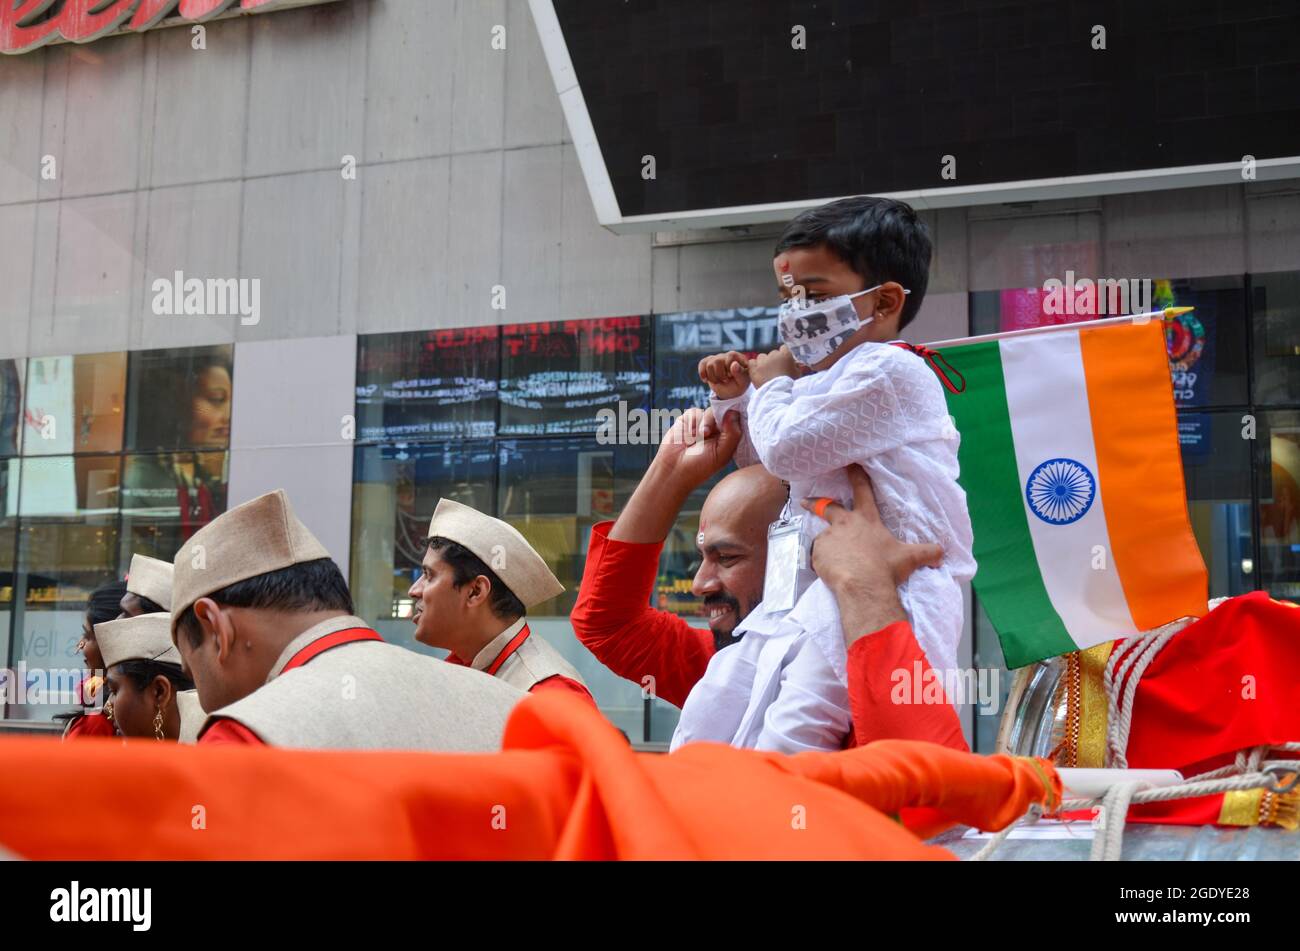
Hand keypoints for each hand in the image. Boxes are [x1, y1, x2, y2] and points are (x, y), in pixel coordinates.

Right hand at [655, 406, 740, 487]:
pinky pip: (694, 412)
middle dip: (718, 420)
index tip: (732, 417)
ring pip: (710, 411)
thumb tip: (734, 412)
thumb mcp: (722, 454)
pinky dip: (692, 423)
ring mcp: (702, 424)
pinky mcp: (688, 421)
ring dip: (704, 423)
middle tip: (708, 432)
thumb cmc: (699, 467)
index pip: (738, 421)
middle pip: (724, 412)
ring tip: (698, 438)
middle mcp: (717, 430)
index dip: (736, 417)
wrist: (673, 470)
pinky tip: (689, 436)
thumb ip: (732, 434)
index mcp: (729, 438)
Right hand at [697, 350, 750, 398]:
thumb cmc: (739, 384)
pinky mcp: (708, 362)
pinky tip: (706, 380)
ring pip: (709, 365)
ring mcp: (716, 358)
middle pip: (717, 361)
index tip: (731, 376)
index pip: (731, 356)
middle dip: (720, 375)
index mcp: (737, 357)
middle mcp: (726, 356)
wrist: (731, 390)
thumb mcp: (743, 381)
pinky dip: (703, 374)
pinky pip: (702, 364)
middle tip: (725, 380)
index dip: (729, 368)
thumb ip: (740, 373)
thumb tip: (734, 364)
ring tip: (718, 381)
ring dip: (713, 378)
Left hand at [748, 346, 799, 388]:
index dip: (783, 355)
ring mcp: (763, 361)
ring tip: (765, 372)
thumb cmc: (790, 384)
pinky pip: (752, 362)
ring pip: (762, 357)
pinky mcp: (754, 367)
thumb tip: (794, 364)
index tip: (783, 362)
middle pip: (773, 353)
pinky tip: (757, 372)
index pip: (783, 348)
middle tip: (775, 370)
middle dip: (774, 360)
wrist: (778, 392)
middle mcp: (773, 355)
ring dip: (763, 362)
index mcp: (785, 354)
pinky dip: (754, 366)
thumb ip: (795, 366)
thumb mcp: (798, 374)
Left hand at [802, 465, 943, 642]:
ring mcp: (829, 537)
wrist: (863, 586)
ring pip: (825, 538)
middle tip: (806, 501)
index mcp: (867, 519)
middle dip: (816, 503)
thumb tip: (943, 553)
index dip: (855, 474)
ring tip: (835, 561)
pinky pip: (818, 557)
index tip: (848, 464)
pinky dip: (823, 563)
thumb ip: (927, 552)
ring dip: (828, 546)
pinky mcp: (817, 553)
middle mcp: (845, 523)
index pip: (861, 489)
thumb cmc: (886, 568)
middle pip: (828, 507)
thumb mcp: (910, 558)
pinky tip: (831, 572)